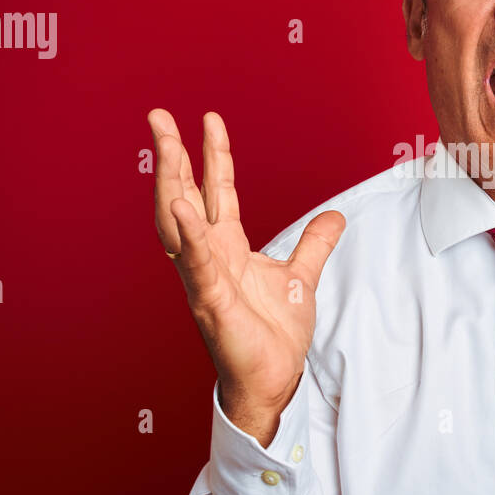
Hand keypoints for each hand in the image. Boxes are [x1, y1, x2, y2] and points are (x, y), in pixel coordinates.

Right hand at [147, 108, 344, 441]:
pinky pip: (197, 262)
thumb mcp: (301, 277)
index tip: (210, 119)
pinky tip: (181, 206)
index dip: (214, 155)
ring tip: (167, 146)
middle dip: (173, 155)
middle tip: (159, 115)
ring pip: (180, 222)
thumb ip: (314, 244)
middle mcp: (209, 256)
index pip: (217, 190)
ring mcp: (205, 277)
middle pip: (186, 195)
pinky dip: (189, 233)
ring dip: (171, 183)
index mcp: (227, 248)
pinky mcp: (211, 301)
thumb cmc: (272, 335)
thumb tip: (335, 216)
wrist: (273, 379)